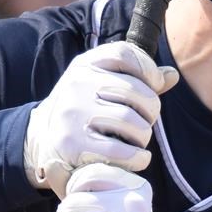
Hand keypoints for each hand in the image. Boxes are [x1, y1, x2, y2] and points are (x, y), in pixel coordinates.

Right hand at [24, 41, 179, 197]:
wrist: (41, 139)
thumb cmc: (83, 110)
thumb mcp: (101, 85)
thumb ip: (137, 80)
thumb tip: (171, 75)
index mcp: (84, 65)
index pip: (124, 54)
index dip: (148, 69)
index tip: (155, 85)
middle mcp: (77, 85)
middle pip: (136, 92)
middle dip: (151, 111)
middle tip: (145, 122)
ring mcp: (73, 114)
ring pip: (132, 122)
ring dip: (143, 135)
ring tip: (137, 140)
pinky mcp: (73, 144)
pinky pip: (121, 151)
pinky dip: (137, 157)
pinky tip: (137, 157)